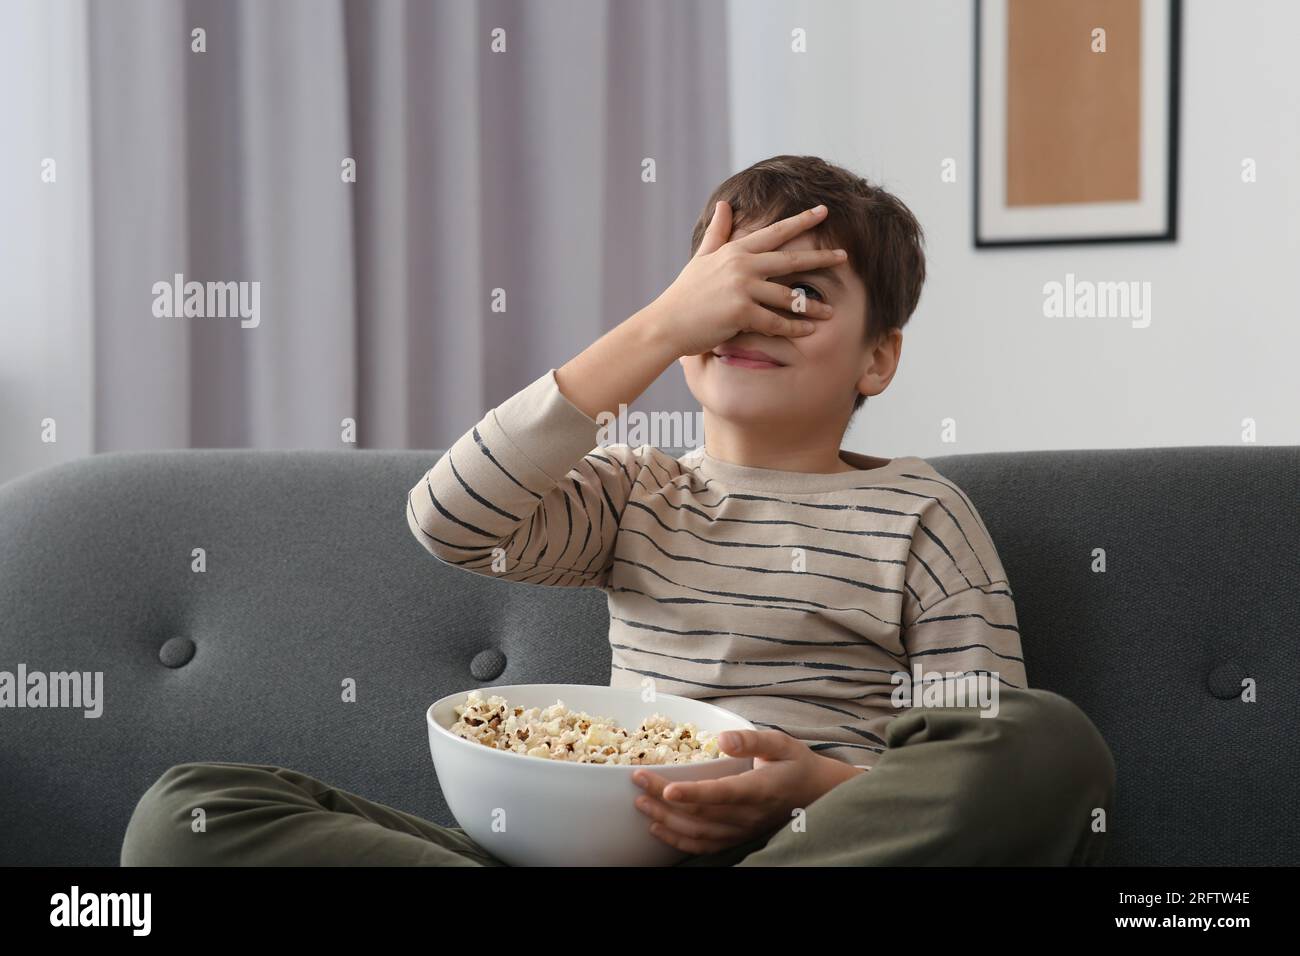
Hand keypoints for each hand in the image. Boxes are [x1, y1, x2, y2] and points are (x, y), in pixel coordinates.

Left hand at [630, 729, 863, 855]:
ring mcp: (742, 831)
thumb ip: (752, 739)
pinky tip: (658, 829)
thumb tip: (722, 738)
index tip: (666, 788)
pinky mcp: (738, 838)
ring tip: (639, 803)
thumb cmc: (796, 763)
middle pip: (701, 813)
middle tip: (637, 781)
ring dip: (666, 820)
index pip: (722, 794)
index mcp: (759, 789)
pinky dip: (679, 841)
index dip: (693, 793)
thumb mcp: (781, 743)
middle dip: (663, 799)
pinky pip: (705, 846)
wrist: (818, 794)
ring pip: (698, 832)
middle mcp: (749, 815)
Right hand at [644, 201, 845, 358]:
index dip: (801, 221)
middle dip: (820, 258)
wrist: (667, 323)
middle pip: (790, 259)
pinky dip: (794, 328)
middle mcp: (741, 265)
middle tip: (843, 256)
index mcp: (735, 251)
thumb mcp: (702, 258)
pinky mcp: (741, 313)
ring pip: (787, 296)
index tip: (823, 212)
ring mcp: (742, 288)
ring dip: (811, 305)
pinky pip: (776, 322)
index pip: (775, 232)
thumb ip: (718, 232)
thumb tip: (724, 204)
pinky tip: (809, 332)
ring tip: (830, 311)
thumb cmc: (684, 293)